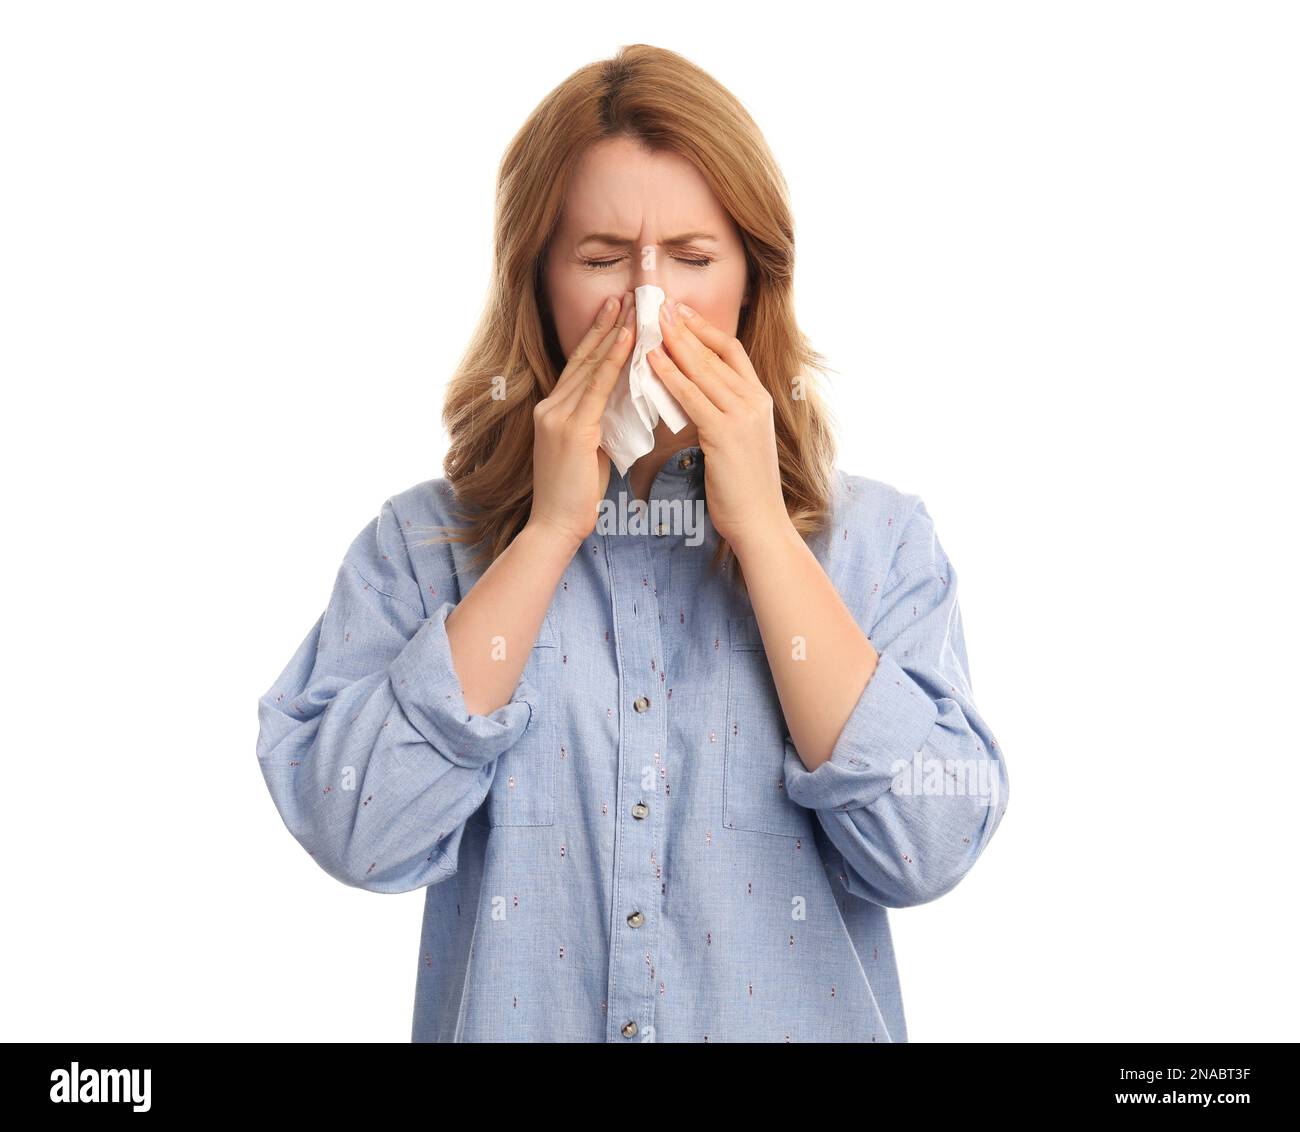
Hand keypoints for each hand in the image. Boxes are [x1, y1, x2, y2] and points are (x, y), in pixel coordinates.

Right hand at [527, 291, 635, 545]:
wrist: (555, 525)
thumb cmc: (576, 493)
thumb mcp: (588, 449)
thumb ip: (599, 422)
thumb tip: (622, 402)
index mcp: (553, 410)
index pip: (580, 365)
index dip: (599, 336)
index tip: (617, 310)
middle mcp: (550, 406)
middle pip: (583, 356)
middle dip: (608, 323)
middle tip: (628, 294)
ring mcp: (557, 416)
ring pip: (591, 365)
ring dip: (615, 333)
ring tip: (633, 306)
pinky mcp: (570, 429)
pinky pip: (597, 388)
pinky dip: (613, 361)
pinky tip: (629, 340)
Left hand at [647, 298, 791, 554]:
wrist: (759, 523)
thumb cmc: (743, 490)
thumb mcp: (737, 443)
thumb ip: (721, 415)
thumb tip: (696, 398)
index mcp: (759, 400)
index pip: (731, 351)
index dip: (704, 329)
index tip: (680, 312)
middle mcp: (755, 401)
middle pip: (716, 352)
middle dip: (685, 327)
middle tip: (659, 305)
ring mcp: (743, 415)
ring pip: (704, 369)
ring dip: (675, 343)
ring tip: (651, 323)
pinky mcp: (726, 434)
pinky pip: (693, 397)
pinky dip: (671, 376)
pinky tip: (652, 361)